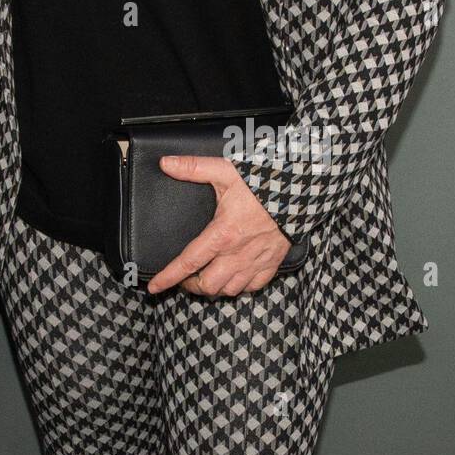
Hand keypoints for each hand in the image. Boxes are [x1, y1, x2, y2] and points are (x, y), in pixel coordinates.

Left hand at [146, 155, 293, 297]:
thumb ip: (193, 168)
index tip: (154, 287)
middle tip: (184, 278)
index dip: (169, 277)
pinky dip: (239, 287)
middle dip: (191, 285)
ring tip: (204, 279)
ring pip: (229, 290)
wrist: (299, 191)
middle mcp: (238, 254)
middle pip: (208, 285)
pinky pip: (252, 287)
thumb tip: (166, 164)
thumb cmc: (262, 183)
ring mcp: (256, 262)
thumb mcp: (224, 171)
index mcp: (222, 234)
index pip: (189, 262)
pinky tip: (232, 278)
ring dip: (214, 288)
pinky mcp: (271, 264)